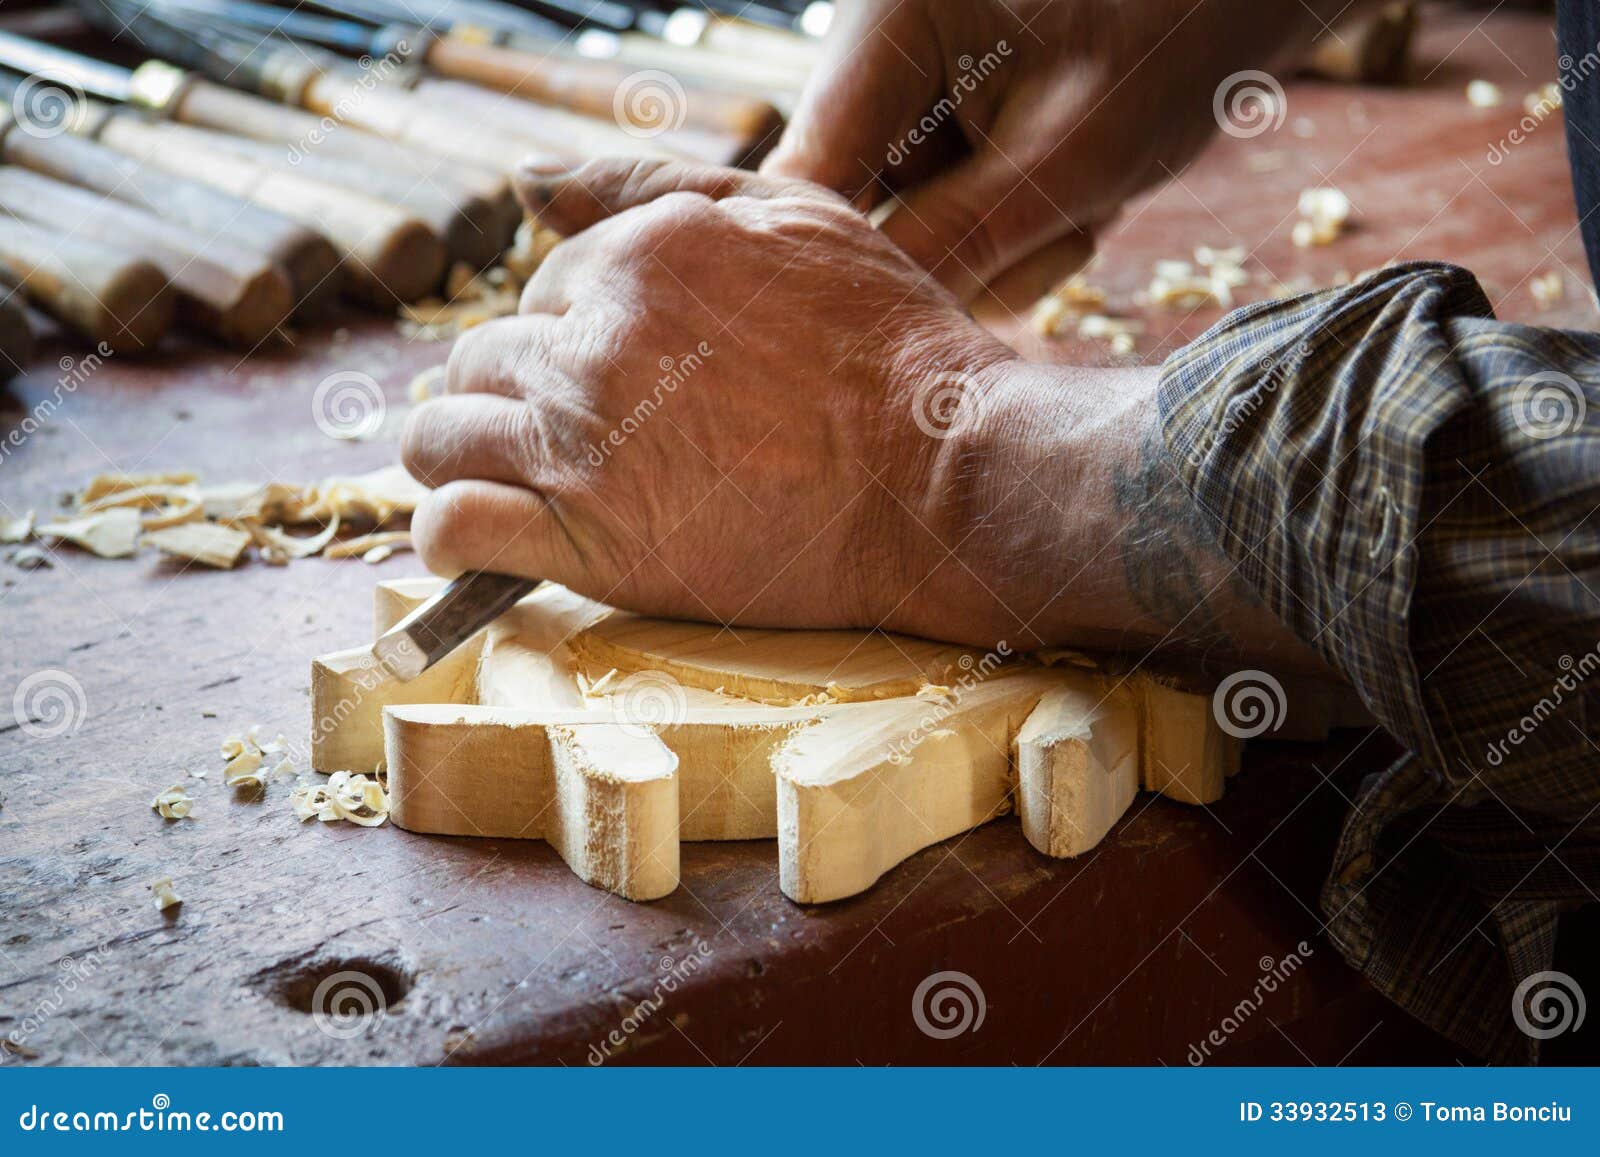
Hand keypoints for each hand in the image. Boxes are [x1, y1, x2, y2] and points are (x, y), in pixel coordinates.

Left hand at [403, 158, 1018, 638]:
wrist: (940, 478)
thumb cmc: (888, 350)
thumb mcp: (793, 217)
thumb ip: (648, 186)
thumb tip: (528, 180)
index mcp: (635, 258)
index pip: (538, 290)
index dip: (572, 337)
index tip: (620, 381)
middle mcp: (593, 344)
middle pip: (481, 361)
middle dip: (516, 394)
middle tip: (578, 435)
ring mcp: (583, 445)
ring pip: (440, 438)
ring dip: (466, 458)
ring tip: (521, 481)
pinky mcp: (589, 542)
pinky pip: (455, 527)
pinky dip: (453, 536)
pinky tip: (485, 540)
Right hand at [764, 0, 1339, 303]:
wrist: (1227, 6)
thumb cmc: (1169, 44)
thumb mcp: (1072, 154)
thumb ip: (960, 237)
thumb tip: (867, 327)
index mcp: (885, 32)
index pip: (804, 180)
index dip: (827, 270)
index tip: (874, 339)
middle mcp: (875, 68)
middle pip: (848, 219)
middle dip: (943, 258)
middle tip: (1049, 235)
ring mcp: (905, 110)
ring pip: (902, 239)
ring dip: (992, 253)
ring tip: (1079, 204)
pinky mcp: (938, 147)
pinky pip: (943, 232)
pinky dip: (1008, 239)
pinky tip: (1069, 200)